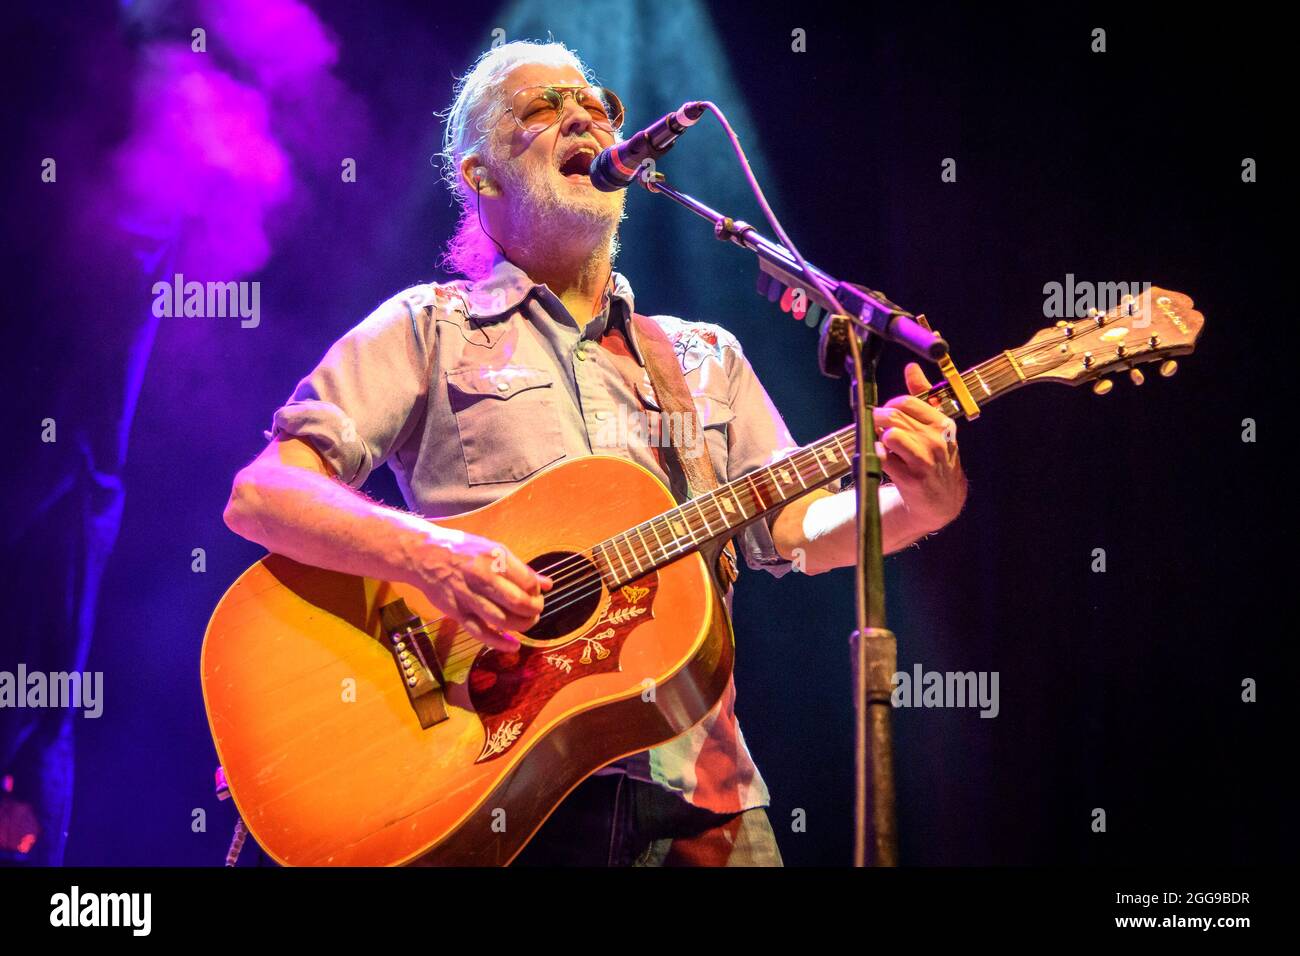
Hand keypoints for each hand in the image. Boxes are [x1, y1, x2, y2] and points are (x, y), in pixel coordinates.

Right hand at [407, 526, 552, 651]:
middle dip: (533, 611)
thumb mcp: (494, 550)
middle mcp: (482, 577)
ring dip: (520, 626)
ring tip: (527, 623)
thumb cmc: (463, 550)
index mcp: (494, 558)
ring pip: (501, 620)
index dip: (537, 592)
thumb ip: (521, 569)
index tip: (537, 594)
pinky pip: (480, 631)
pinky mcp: (456, 611)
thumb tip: (547, 584)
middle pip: (517, 602)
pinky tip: (512, 645)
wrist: (424, 554)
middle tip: (535, 611)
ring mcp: (468, 596)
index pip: (527, 582)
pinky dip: (498, 642)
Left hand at [871, 362, 967, 534]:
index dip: (889, 406)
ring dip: (878, 437)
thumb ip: (922, 396)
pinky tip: (880, 458)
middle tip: (877, 428)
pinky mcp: (911, 478)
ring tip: (882, 443)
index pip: (906, 402)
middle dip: (878, 420)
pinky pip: (884, 458)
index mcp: (942, 424)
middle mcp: (936, 440)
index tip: (886, 415)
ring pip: (890, 435)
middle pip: (894, 417)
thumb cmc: (935, 458)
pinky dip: (876, 455)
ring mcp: (925, 460)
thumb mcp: (935, 426)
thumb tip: (912, 367)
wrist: (942, 499)